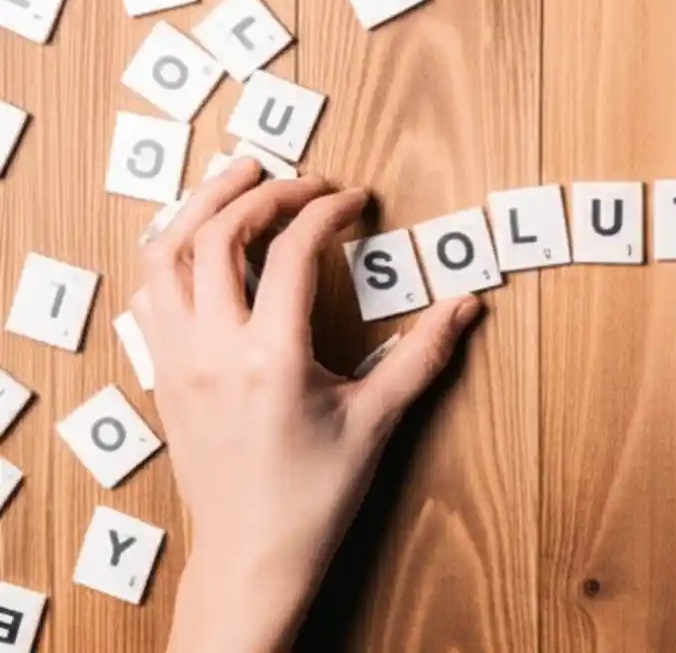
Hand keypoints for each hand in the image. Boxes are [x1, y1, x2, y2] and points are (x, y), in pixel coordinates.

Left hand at [132, 159, 480, 651]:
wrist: (252, 555)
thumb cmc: (314, 495)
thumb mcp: (377, 422)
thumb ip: (423, 357)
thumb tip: (465, 305)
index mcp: (271, 357)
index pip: (293, 251)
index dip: (326, 212)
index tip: (353, 201)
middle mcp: (213, 349)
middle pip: (219, 235)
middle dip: (262, 193)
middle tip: (300, 179)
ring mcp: (178, 360)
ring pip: (166, 256)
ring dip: (200, 207)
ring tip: (236, 179)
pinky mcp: (163, 374)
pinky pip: (149, 295)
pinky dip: (171, 256)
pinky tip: (200, 247)